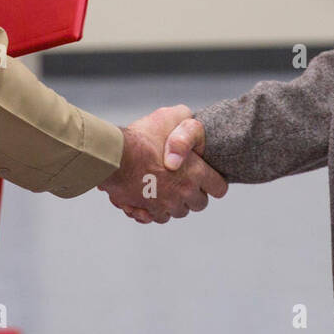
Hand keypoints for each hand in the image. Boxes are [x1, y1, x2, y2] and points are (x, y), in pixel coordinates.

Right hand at [98, 105, 226, 223]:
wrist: (114, 156)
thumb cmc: (143, 138)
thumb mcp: (171, 116)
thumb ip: (187, 122)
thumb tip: (191, 126)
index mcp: (196, 173)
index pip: (219, 188)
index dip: (213, 182)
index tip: (205, 177)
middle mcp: (184, 193)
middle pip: (199, 204)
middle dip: (192, 194)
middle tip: (181, 180)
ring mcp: (166, 204)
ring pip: (178, 212)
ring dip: (173, 202)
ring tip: (162, 187)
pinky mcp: (148, 211)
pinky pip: (157, 217)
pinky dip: (153, 210)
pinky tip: (147, 196)